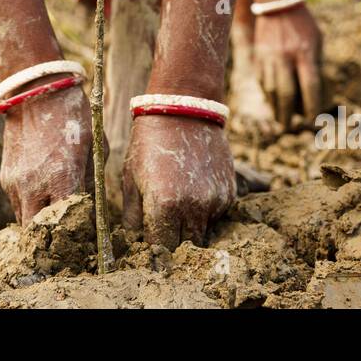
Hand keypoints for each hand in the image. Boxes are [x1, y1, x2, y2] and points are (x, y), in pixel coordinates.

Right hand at [0, 82, 90, 222]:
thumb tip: (92, 205)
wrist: (34, 92)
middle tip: (66, 231)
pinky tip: (42, 194)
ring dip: (39, 222)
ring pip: (25, 221)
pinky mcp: (5, 177)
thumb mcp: (94, 146)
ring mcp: (16, 183)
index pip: (70, 224)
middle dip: (52, 236)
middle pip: (39, 233)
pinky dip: (29, 206)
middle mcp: (34, 186)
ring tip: (55, 212)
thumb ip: (92, 180)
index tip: (87, 229)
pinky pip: (17, 204)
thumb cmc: (71, 115)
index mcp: (61, 177)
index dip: (79, 230)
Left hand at [123, 113, 235, 248]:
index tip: (148, 243)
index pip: (160, 248)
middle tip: (163, 226)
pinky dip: (205, 212)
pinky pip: (216, 216)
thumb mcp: (131, 179)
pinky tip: (193, 190)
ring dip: (190, 227)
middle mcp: (193, 207)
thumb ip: (132, 217)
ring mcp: (214, 201)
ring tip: (178, 202)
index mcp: (165, 206)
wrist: (183, 110)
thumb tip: (134, 241)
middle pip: (185, 246)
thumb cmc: (150, 143)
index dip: (153, 249)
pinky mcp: (229, 193)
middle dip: (173, 241)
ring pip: (203, 233)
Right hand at [253, 3, 323, 125]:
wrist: (276, 5)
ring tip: (279, 119)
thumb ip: (316, 66)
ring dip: (275, 108)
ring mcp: (268, 57)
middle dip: (287, 114)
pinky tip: (272, 101)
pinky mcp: (258, 57)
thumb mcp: (317, 42)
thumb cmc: (303, 25)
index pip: (310, 86)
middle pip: (286, 93)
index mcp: (304, 52)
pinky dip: (267, 95)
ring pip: (270, 90)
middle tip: (288, 126)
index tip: (313, 117)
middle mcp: (285, 56)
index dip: (312, 106)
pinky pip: (261, 82)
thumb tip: (315, 93)